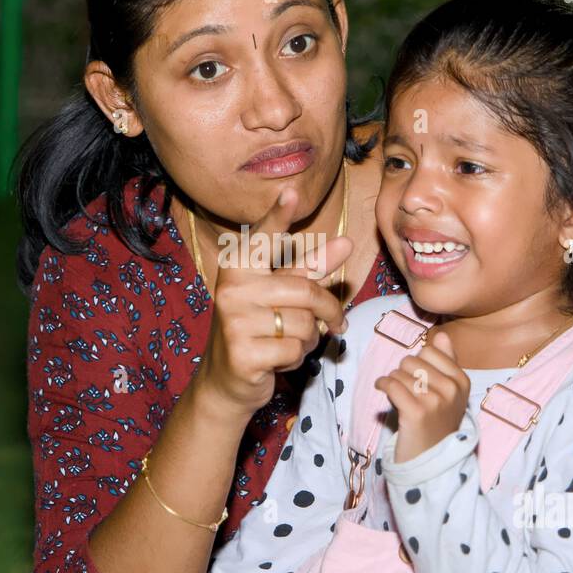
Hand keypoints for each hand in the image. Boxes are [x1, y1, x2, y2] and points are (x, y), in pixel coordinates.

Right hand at [194, 187, 352, 417]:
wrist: (226, 381)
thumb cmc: (258, 329)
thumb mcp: (282, 295)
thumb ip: (311, 268)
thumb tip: (346, 241)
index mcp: (239, 268)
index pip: (263, 239)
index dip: (278, 217)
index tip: (291, 191)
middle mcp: (232, 290)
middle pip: (305, 291)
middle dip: (328, 310)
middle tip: (336, 322)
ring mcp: (235, 322)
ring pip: (304, 324)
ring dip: (309, 339)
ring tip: (289, 342)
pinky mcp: (244, 354)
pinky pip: (295, 350)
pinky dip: (297, 359)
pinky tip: (279, 360)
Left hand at [374, 330, 470, 463]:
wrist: (432, 460)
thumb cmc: (437, 423)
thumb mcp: (450, 392)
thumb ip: (447, 362)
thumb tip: (442, 335)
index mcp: (462, 381)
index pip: (430, 350)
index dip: (418, 361)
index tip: (416, 375)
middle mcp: (452, 389)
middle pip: (412, 359)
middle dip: (404, 371)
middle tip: (406, 389)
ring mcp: (435, 401)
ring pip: (400, 372)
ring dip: (393, 381)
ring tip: (398, 395)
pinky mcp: (416, 413)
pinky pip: (392, 385)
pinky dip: (382, 385)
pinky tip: (382, 389)